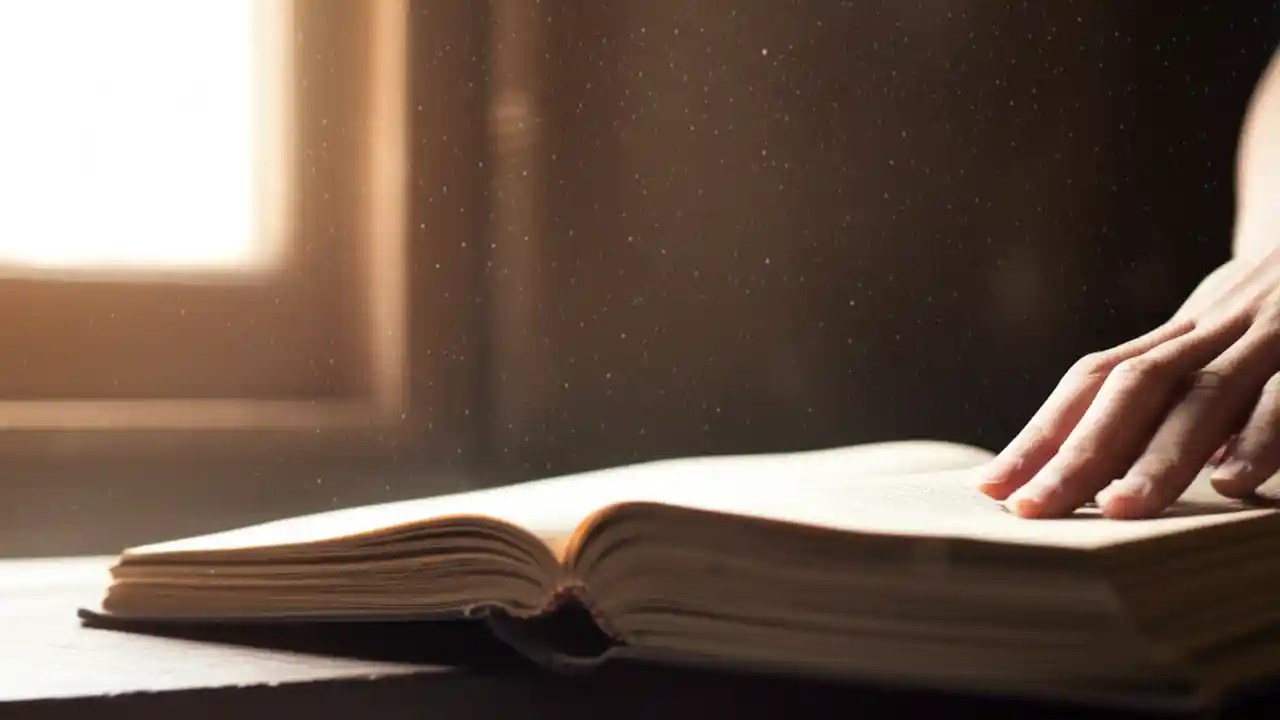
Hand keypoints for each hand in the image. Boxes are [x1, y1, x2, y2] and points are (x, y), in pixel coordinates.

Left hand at [977, 248, 1279, 518]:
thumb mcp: (1226, 337)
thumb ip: (1176, 390)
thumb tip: (1099, 464)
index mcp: (1184, 334)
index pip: (1095, 380)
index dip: (1041, 431)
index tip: (991, 487)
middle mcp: (1217, 327)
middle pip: (1133, 388)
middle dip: (1077, 452)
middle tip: (1029, 510)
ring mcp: (1275, 331)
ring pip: (1208, 394)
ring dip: (1161, 454)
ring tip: (1117, 509)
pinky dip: (1265, 437)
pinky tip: (1233, 485)